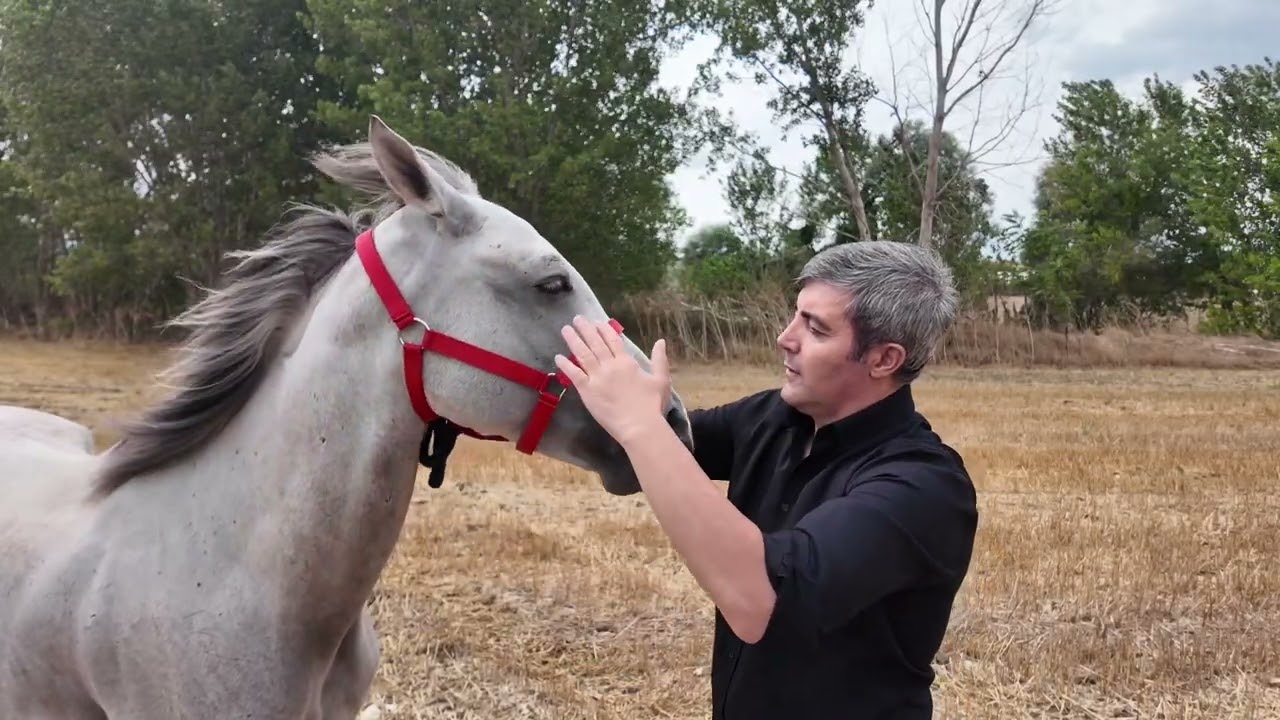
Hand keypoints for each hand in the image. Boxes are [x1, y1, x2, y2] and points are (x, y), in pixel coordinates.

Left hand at [555, 315, 671, 446]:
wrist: (639, 426)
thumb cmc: (652, 405)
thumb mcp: (661, 380)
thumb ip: (660, 359)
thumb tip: (661, 341)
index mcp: (627, 362)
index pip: (613, 340)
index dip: (604, 329)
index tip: (597, 321)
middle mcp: (610, 366)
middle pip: (595, 343)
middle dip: (585, 329)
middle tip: (577, 318)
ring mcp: (597, 378)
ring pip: (582, 354)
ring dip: (573, 340)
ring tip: (565, 329)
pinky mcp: (587, 391)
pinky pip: (574, 375)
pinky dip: (566, 365)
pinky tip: (558, 357)